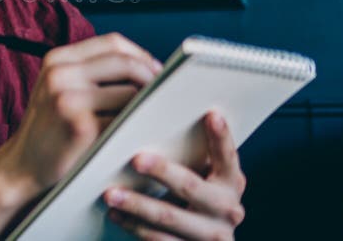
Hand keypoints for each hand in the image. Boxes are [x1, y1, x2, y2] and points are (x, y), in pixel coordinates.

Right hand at [0, 32, 161, 195]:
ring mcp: (68, 99)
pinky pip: (125, 119)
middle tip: (162, 94)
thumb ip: (90, 72)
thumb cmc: (50, 129)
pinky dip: (137, 125)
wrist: (22, 167)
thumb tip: (145, 64)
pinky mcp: (81, 126)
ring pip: (130, 91)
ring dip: (145, 104)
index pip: (111, 42)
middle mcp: (60, 74)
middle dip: (150, 77)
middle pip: (124, 62)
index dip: (139, 54)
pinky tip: (136, 133)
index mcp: (56, 59)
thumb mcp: (59, 88)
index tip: (154, 71)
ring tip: (147, 116)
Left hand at [103, 111, 246, 239]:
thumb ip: (193, 156)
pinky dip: (134, 226)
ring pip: (169, 217)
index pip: (227, 156)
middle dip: (162, 172)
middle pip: (191, 187)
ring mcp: (211, 235)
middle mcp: (228, 209)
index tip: (212, 114)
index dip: (221, 137)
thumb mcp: (205, 178)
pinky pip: (159, 240)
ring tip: (110, 194)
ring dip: (136, 205)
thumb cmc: (198, 197)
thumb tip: (151, 119)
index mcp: (231, 182)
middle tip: (136, 160)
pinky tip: (116, 215)